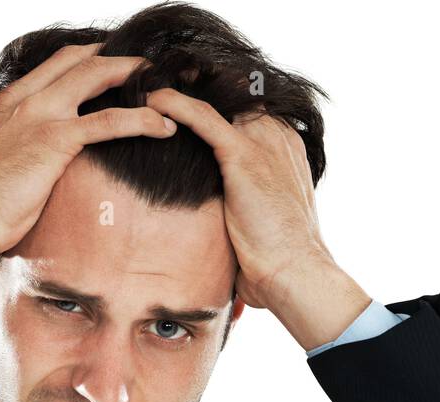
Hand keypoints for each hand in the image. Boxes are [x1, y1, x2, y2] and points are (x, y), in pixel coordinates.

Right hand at [0, 43, 176, 281]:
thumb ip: (8, 154)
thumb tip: (23, 169)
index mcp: (5, 105)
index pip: (50, 68)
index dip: (83, 60)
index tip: (107, 64)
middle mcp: (22, 100)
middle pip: (76, 60)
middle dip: (113, 58)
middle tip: (144, 65)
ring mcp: (39, 114)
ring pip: (95, 77)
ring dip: (133, 76)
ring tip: (163, 85)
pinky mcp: (56, 138)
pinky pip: (109, 120)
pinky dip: (141, 119)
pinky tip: (163, 125)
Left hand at [142, 89, 372, 348]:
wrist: (295, 273)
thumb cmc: (276, 259)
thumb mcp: (260, 219)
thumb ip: (240, 201)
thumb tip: (216, 215)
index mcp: (284, 146)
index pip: (241, 110)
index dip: (208, 106)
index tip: (174, 106)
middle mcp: (277, 135)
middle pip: (227, 98)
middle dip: (192, 91)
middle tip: (152, 91)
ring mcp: (264, 141)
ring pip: (214, 101)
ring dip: (178, 94)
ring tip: (145, 89)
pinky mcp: (245, 154)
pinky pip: (203, 118)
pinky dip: (175, 105)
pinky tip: (151, 100)